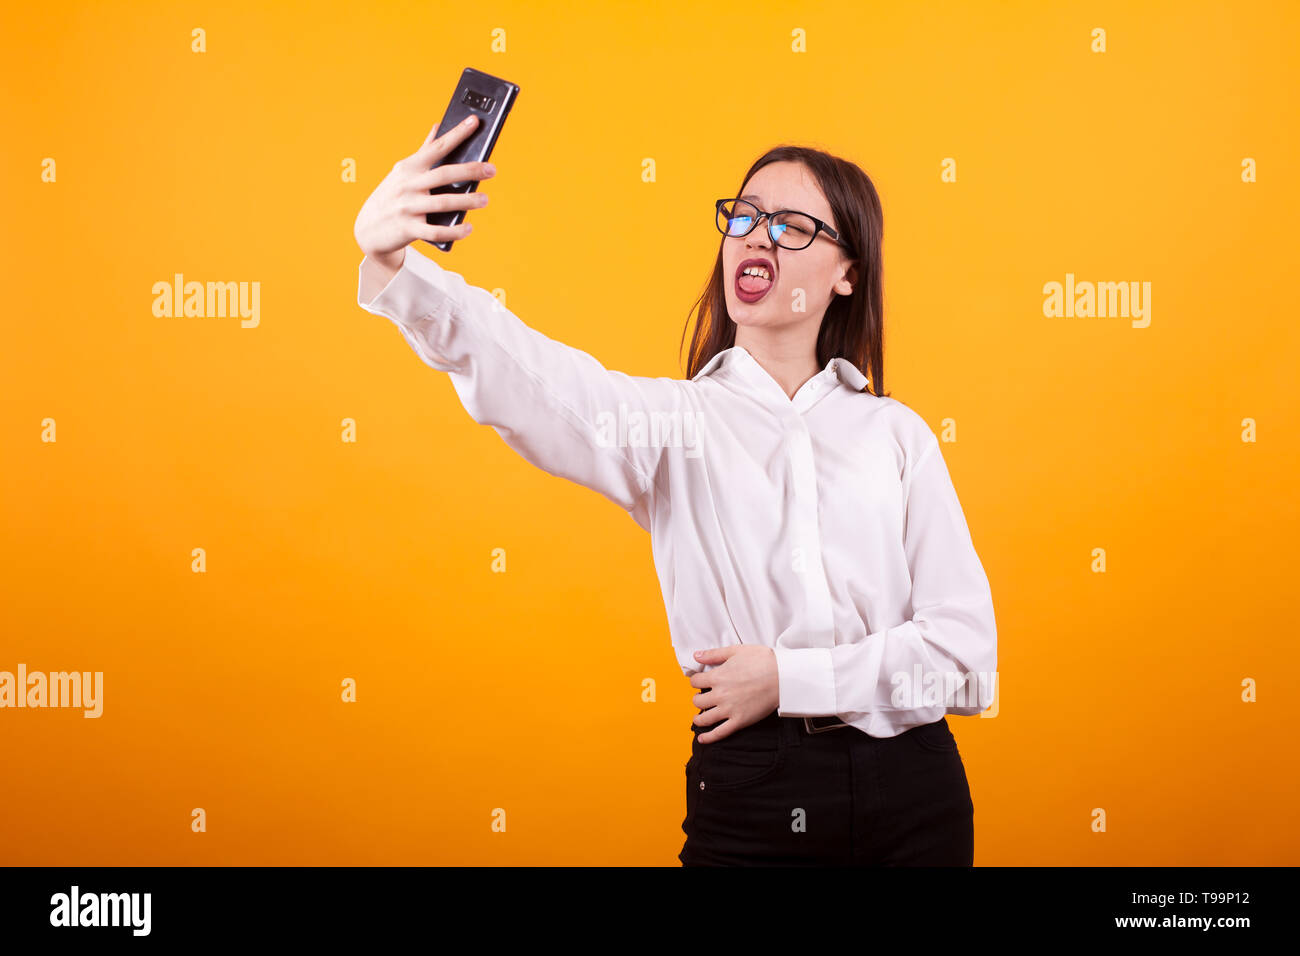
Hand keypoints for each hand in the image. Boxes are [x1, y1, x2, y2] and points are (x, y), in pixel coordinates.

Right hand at [353, 112, 496, 266]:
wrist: (368, 229)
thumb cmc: (392, 195)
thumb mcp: (403, 172)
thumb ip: (424, 151)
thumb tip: (438, 126)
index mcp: (409, 167)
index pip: (437, 147)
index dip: (457, 134)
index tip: (475, 121)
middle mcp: (408, 185)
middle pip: (444, 174)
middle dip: (470, 170)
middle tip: (491, 169)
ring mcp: (407, 207)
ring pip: (442, 203)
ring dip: (466, 201)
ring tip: (484, 199)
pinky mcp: (408, 229)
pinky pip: (435, 231)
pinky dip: (454, 231)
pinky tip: (468, 228)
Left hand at [688, 645, 778, 743]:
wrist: (783, 675)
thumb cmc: (762, 661)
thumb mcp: (736, 651)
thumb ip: (714, 654)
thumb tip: (696, 656)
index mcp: (717, 677)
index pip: (695, 682)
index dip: (696, 681)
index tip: (699, 682)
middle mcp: (720, 694)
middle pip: (697, 701)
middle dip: (698, 699)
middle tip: (702, 698)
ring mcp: (729, 709)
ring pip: (705, 718)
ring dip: (699, 718)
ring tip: (699, 718)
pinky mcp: (740, 721)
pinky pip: (720, 732)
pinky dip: (709, 737)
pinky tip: (702, 738)